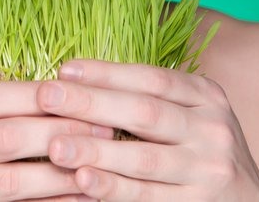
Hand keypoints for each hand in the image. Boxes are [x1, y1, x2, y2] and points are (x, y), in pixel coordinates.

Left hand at [36, 60, 258, 200]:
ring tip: (56, 146)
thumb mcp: (193, 113)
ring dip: (96, 151)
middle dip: (92, 103)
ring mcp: (208, 170)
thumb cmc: (204, 149)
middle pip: (145, 112)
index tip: (66, 68)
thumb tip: (83, 78)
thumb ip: (153, 96)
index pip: (152, 78)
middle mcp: (212, 129)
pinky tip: (83, 181)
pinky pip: (146, 197)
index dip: (107, 73)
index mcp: (207, 96)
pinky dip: (112, 189)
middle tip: (46, 96)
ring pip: (144, 159)